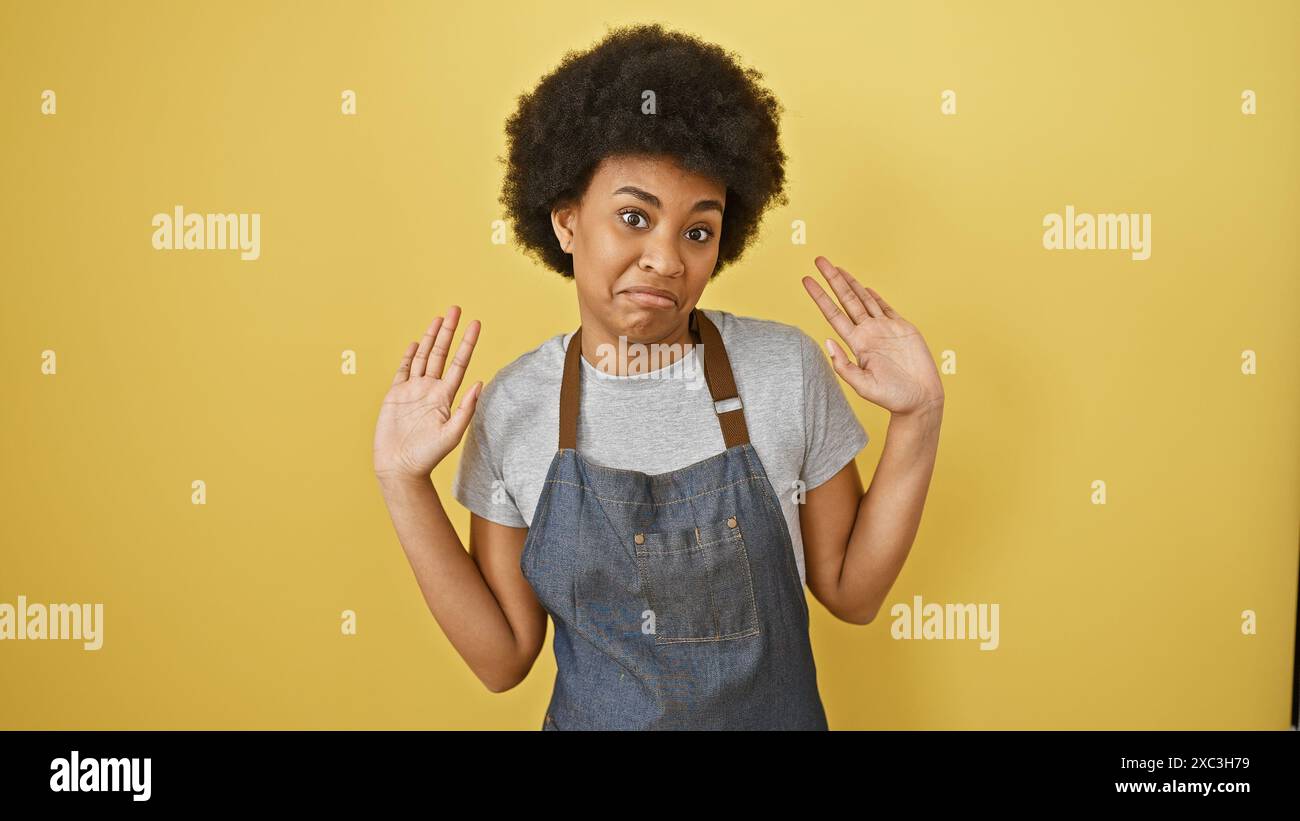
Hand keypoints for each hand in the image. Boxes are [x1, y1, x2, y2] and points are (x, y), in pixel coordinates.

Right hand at [373, 306, 481, 480]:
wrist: (400, 467)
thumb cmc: (428, 456)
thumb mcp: (452, 433)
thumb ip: (466, 409)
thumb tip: (480, 383)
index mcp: (445, 396)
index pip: (460, 363)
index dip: (467, 343)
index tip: (476, 324)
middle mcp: (430, 389)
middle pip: (441, 353)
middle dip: (449, 331)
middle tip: (456, 309)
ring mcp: (413, 390)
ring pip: (423, 357)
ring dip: (431, 338)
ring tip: (439, 319)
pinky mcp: (395, 395)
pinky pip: (403, 370)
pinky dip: (409, 356)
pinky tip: (416, 344)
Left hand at [802, 256, 944, 416]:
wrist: (920, 399)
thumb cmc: (892, 397)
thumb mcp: (863, 385)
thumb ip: (844, 365)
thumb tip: (827, 342)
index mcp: (856, 344)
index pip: (833, 314)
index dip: (820, 296)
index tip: (806, 280)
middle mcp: (868, 333)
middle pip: (846, 300)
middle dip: (832, 280)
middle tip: (819, 260)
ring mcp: (885, 329)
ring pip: (864, 299)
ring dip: (851, 283)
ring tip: (837, 268)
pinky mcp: (902, 329)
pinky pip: (886, 308)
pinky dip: (875, 296)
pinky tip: (865, 287)